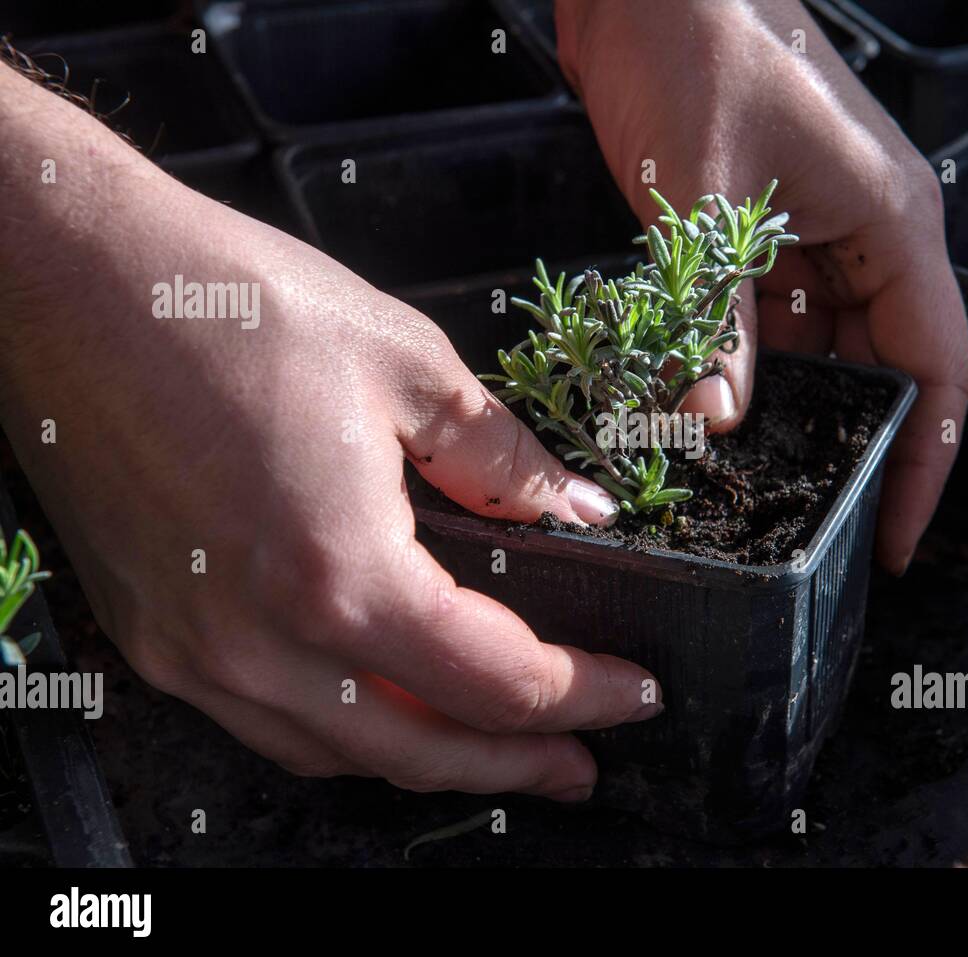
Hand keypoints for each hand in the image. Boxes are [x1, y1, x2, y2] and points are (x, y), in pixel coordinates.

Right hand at [0, 64, 658, 799]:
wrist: (66, 279)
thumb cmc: (226, 304)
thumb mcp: (407, 366)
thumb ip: (503, 460)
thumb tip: (576, 509)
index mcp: (341, 574)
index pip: (494, 678)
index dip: (581, 693)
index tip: (633, 693)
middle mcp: (260, 641)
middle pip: (419, 748)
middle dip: (515, 762)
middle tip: (579, 763)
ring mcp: (195, 649)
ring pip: (335, 753)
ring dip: (428, 757)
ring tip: (495, 744)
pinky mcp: (154, 633)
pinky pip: (266, 723)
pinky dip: (342, 731)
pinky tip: (381, 703)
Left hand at [557, 0, 967, 573]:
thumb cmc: (696, 47)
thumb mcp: (703, 198)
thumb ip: (714, 316)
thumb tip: (714, 424)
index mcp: (895, 228)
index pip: (938, 371)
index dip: (927, 463)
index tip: (900, 542)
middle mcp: (870, 238)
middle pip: (882, 370)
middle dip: (851, 447)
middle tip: (809, 527)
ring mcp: (814, 235)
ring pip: (818, 351)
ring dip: (785, 411)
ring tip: (751, 485)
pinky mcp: (759, 230)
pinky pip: (766, 319)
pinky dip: (740, 366)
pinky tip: (708, 410)